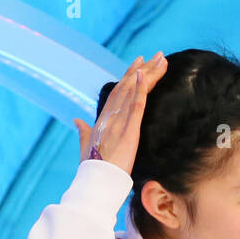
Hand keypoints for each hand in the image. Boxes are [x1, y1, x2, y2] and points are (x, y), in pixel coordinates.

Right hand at [72, 52, 167, 173]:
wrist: (94, 183)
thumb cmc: (92, 169)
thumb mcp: (86, 147)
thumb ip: (83, 132)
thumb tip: (77, 121)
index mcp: (102, 119)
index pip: (118, 92)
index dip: (128, 77)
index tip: (139, 63)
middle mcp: (109, 116)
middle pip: (128, 86)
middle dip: (143, 69)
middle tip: (158, 55)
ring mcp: (118, 122)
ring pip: (133, 91)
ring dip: (149, 73)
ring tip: (162, 59)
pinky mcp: (128, 131)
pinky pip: (135, 106)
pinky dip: (140, 89)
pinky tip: (146, 75)